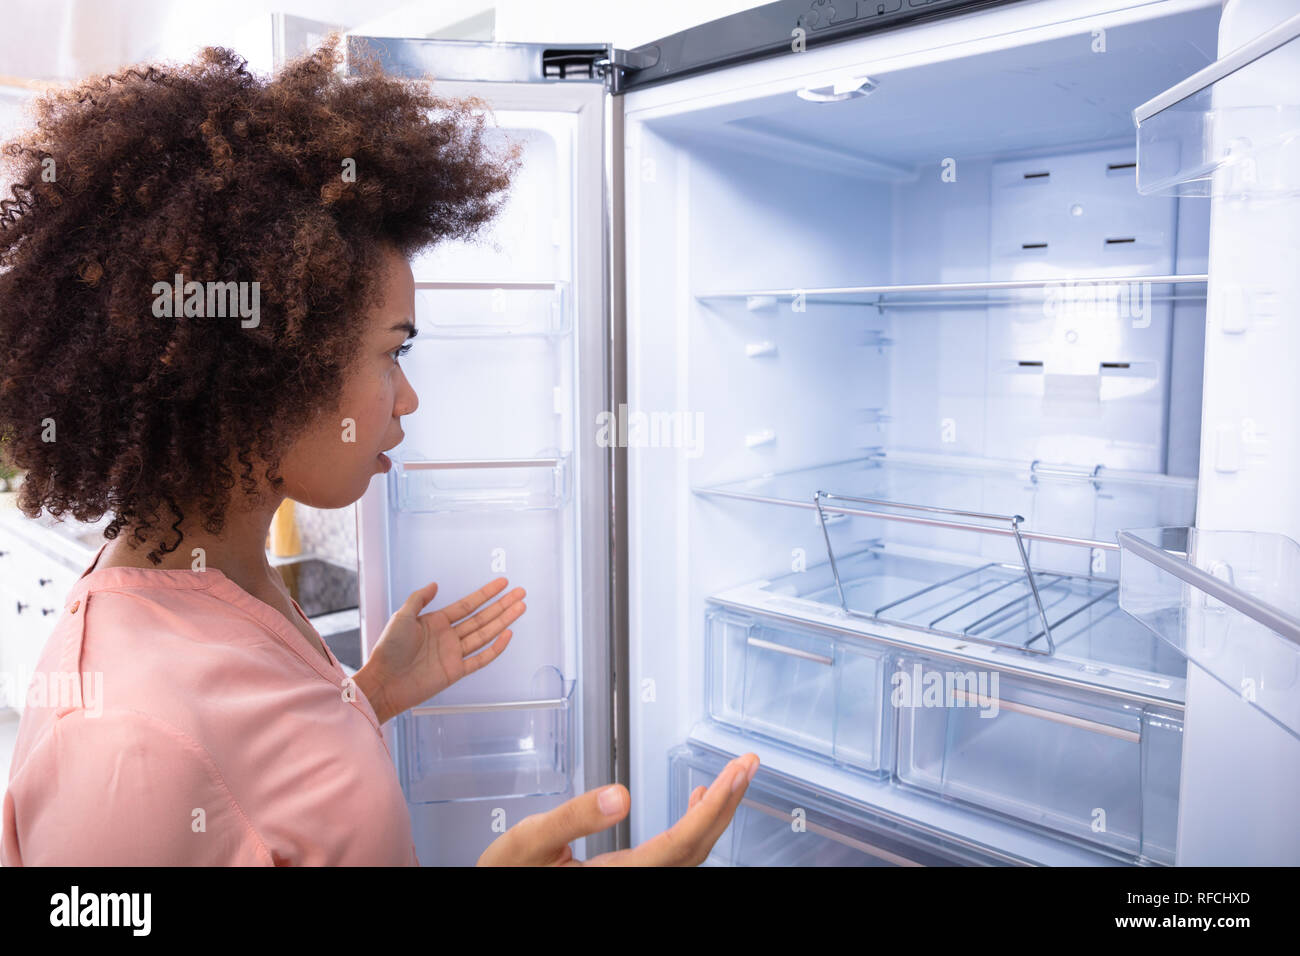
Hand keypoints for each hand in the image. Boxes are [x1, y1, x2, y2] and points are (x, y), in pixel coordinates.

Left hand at [356, 578, 525, 722]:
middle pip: (482, 617)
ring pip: (486, 634)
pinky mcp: (456, 671)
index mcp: (436, 622)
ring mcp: (454, 653)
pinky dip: (496, 648)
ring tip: (520, 608)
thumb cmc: (388, 650)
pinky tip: (507, 635)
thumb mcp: (402, 616)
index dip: (486, 593)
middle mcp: (448, 636)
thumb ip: (419, 599)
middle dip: (502, 604)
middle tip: (520, 593)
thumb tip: (434, 585)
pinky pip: (481, 659)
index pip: (468, 604)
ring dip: (504, 621)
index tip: (502, 583)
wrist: (384, 682)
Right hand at [476, 753, 758, 865]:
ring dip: (715, 813)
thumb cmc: (506, 876)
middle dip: (727, 803)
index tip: (736, 773)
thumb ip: (573, 818)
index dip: (714, 808)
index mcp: (616, 878)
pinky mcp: (633, 878)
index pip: (680, 844)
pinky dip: (695, 825)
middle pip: (696, 849)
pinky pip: (677, 857)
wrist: (499, 900)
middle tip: (748, 762)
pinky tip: (698, 800)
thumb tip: (621, 794)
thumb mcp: (528, 843)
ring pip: (691, 854)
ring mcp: (638, 884)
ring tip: (733, 774)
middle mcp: (637, 884)